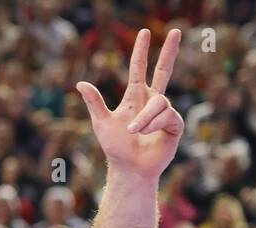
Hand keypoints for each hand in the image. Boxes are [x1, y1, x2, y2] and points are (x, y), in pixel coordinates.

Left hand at [76, 29, 184, 183]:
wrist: (129, 168)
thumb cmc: (116, 148)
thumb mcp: (101, 123)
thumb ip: (94, 102)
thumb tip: (79, 83)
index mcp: (135, 96)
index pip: (139, 68)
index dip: (141, 51)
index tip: (145, 32)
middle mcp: (152, 100)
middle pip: (164, 70)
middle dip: (169, 50)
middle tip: (176, 30)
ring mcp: (165, 111)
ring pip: (159, 101)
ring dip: (144, 118)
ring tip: (134, 132)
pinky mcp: (174, 124)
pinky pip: (167, 115)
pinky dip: (153, 125)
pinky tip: (146, 134)